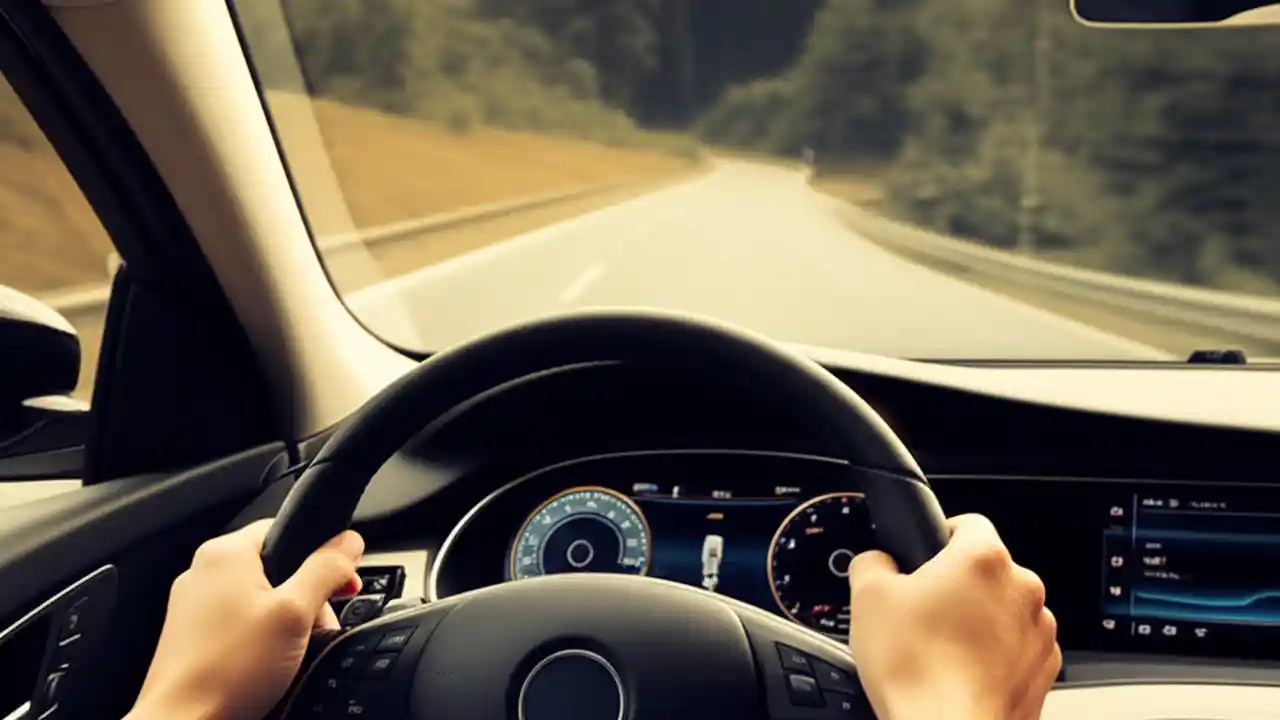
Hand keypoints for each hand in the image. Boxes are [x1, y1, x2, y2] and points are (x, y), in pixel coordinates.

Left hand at [125, 520, 364, 719]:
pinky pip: (240, 622)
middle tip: (321, 624)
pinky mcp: (193, 636)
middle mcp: (204, 572)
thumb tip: (348, 541)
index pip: (287, 528)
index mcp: (226, 553)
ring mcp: (194, 606)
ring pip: (260, 597)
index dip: (323, 553)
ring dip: (288, 619)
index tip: (342, 582)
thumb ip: (326, 570)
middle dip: (308, 595)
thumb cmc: (228, 672)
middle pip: (276, 565)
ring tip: (295, 651)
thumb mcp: (295, 613)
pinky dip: (262, 637)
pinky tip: (271, 663)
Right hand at [847, 514, 1059, 719]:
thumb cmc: (916, 670)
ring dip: (977, 620)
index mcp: (984, 558)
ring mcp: (1039, 632)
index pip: (966, 523)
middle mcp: (1022, 589)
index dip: (938, 535)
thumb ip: (872, 562)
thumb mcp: (867, 597)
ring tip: (939, 647)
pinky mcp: (1043, 669)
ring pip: (1002, 610)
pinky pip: (1016, 647)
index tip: (924, 556)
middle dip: (955, 585)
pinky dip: (993, 654)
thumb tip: (877, 562)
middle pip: (985, 570)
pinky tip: (959, 671)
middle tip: (920, 611)